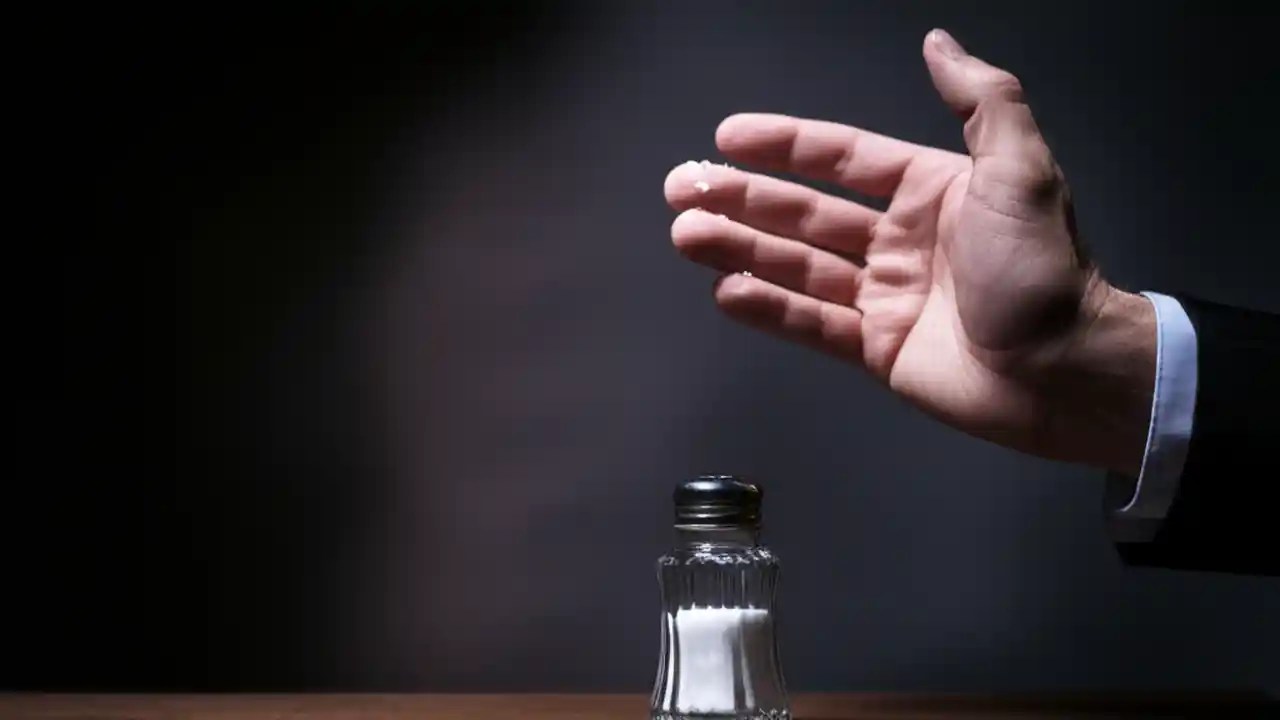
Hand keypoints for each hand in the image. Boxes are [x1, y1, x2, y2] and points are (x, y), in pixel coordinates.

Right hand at [664, 30, 1154, 475]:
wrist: (1069, 373)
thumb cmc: (1044, 270)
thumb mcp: (1021, 171)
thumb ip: (981, 101)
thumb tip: (937, 43)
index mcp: (929, 191)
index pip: (842, 159)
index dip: (784, 145)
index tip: (728, 136)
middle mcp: (899, 239)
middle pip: (805, 212)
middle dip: (742, 199)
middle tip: (682, 188)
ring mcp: (884, 296)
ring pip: (797, 266)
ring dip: (741, 249)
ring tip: (686, 236)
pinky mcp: (877, 348)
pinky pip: (812, 324)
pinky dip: (768, 309)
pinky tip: (726, 291)